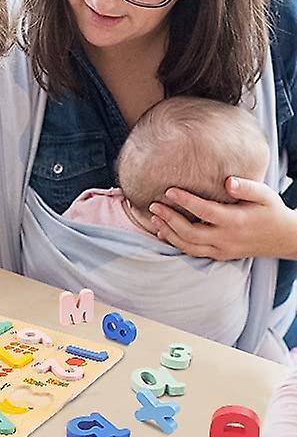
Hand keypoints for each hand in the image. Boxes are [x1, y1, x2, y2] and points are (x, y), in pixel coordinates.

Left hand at [149, 177, 296, 260]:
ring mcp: (222, 249)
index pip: (205, 211)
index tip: (169, 191)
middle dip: (169, 219)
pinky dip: (176, 243)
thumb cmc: (272, 212)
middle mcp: (226, 238)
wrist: (284, 238)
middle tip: (153, 205)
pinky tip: (163, 232)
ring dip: (168, 232)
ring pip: (188, 246)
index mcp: (236, 221)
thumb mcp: (265, 195)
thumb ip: (246, 187)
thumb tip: (228, 181)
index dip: (185, 201)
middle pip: (190, 232)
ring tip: (154, 218)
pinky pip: (193, 252)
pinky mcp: (219, 255)